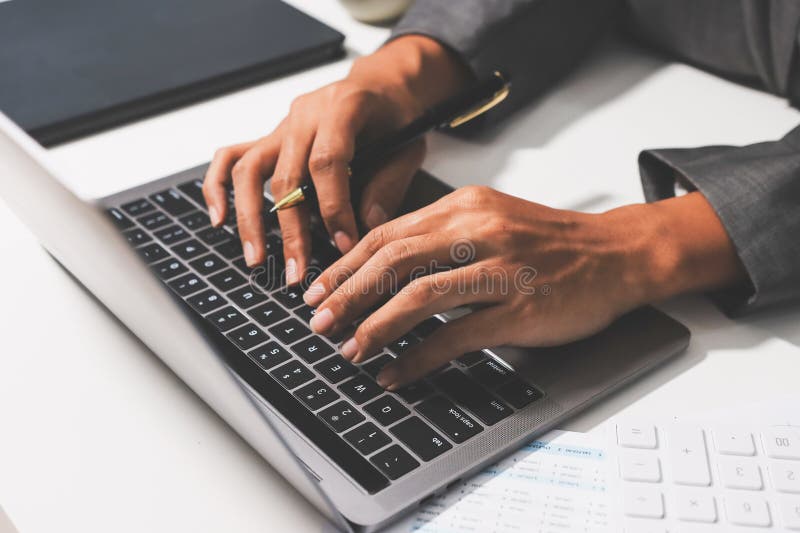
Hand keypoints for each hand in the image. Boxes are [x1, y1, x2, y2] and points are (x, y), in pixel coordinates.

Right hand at [202, 35, 468, 282]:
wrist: (381, 84)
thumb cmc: (397, 116)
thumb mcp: (408, 147)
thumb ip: (388, 186)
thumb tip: (364, 229)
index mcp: (343, 108)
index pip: (327, 162)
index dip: (334, 207)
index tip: (343, 245)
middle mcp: (305, 114)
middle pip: (286, 174)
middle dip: (292, 230)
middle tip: (297, 273)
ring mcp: (282, 125)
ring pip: (249, 169)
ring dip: (250, 218)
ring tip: (256, 259)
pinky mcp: (270, 138)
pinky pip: (231, 158)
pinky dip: (218, 187)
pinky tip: (218, 219)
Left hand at [301, 186, 744, 387]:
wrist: (617, 254)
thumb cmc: (551, 242)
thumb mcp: (492, 220)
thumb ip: (441, 235)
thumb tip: (386, 265)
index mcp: (465, 207)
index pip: (388, 234)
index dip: (347, 265)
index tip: (318, 289)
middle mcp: (479, 231)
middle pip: (395, 260)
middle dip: (348, 294)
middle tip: (318, 323)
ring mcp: (501, 270)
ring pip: (421, 295)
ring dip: (377, 325)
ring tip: (349, 350)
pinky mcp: (521, 308)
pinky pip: (458, 334)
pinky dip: (419, 355)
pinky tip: (396, 371)